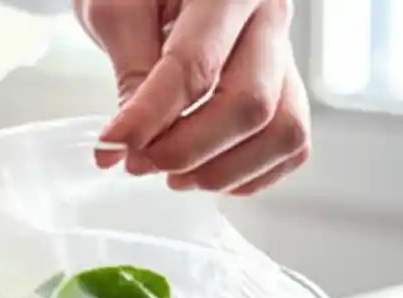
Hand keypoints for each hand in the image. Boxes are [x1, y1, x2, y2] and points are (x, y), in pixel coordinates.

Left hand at [74, 0, 310, 194]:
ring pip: (283, 132)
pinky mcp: (289, 86)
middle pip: (251, 104)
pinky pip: (290, 145)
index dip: (150, 116)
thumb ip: (130, 68)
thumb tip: (128, 143)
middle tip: (137, 163)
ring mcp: (287, 55)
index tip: (112, 146)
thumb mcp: (118, 7)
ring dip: (222, 171)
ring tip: (171, 175)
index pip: (196, 65)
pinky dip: (247, 174)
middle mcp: (271, 18)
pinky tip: (202, 173)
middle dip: (187, 150)